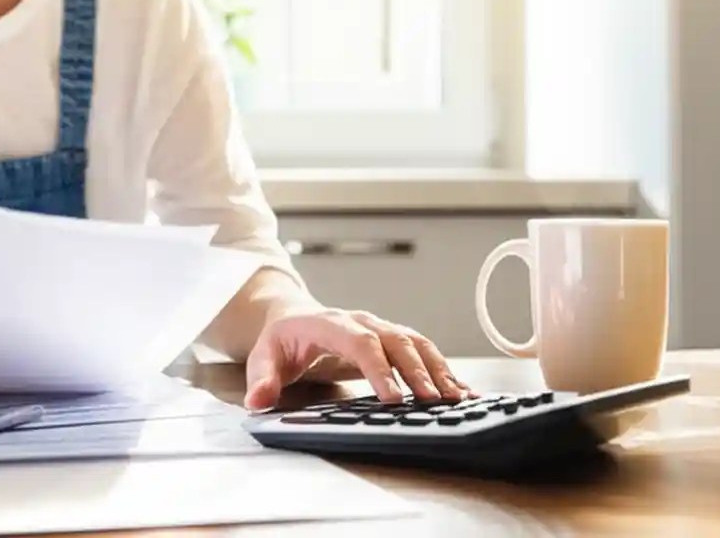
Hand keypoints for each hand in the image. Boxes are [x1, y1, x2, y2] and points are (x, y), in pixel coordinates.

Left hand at [243, 308, 471, 410]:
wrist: (294, 318)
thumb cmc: (281, 340)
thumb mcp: (263, 357)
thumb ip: (261, 379)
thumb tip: (258, 401)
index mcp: (330, 324)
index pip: (359, 342)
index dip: (378, 368)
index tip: (393, 398)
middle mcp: (361, 321)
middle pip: (395, 341)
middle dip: (415, 371)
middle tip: (430, 401)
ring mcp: (380, 328)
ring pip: (415, 343)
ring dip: (437, 369)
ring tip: (455, 398)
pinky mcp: (392, 339)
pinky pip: (423, 350)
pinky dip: (443, 369)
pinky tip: (461, 391)